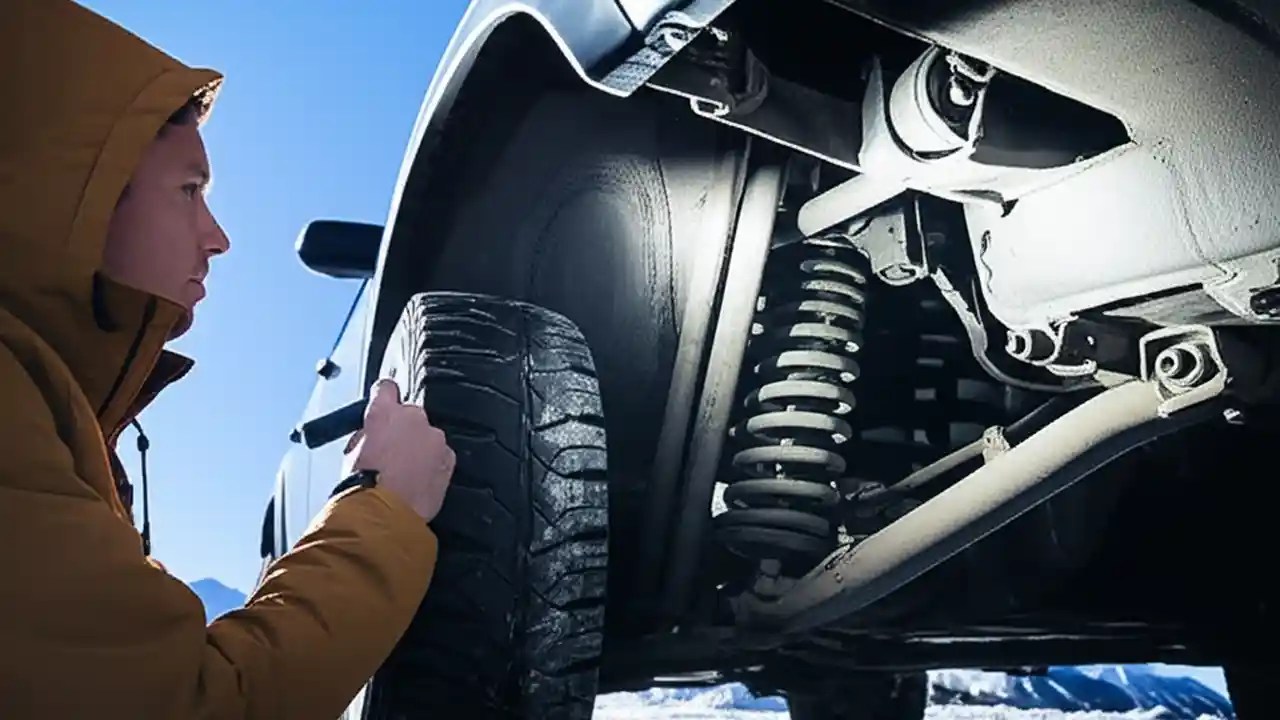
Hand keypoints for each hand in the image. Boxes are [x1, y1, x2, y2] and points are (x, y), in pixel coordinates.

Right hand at [342, 379, 454, 521]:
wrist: (384, 513)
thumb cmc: (362, 487)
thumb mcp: (351, 452)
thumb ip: (367, 435)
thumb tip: (372, 436)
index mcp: (383, 413)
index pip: (385, 388)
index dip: (383, 396)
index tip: (385, 402)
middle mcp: (412, 418)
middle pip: (410, 414)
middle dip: (403, 429)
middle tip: (393, 452)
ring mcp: (434, 437)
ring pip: (427, 436)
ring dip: (420, 448)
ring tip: (406, 472)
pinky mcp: (448, 457)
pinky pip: (441, 455)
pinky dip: (433, 464)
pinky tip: (419, 480)